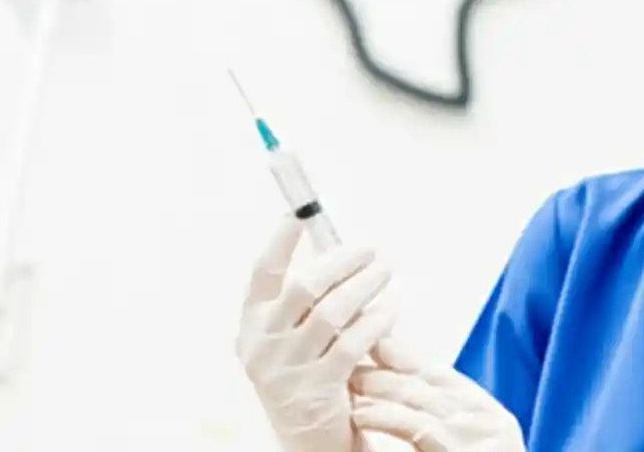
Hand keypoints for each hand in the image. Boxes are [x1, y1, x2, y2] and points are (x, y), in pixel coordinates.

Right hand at [236, 215, 396, 451]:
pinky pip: (353, 344)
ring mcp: (288, 369)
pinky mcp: (318, 389)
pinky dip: (376, 321)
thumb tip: (340, 252)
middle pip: (303, 288)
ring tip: (385, 270)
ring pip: (332, 314)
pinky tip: (391, 308)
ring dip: (364, 286)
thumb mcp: (289, 339)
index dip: (279, 242)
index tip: (298, 215)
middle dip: (340, 262)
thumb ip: (305, 302)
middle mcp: (264, 345)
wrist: (305, 439)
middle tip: (369, 248)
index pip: (261, 274)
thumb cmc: (305, 375)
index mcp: (252, 325)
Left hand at [350, 338, 525, 451]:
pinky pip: (419, 429)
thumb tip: (402, 392)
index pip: (442, 375)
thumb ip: (443, 421)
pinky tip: (361, 414)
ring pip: (420, 400)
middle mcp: (487, 421)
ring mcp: (477, 438)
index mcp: (490, 415)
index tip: (372, 340)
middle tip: (347, 357)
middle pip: (428, 383)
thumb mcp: (463, 445)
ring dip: (379, 389)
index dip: (405, 356)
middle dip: (385, 368)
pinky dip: (387, 417)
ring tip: (347, 384)